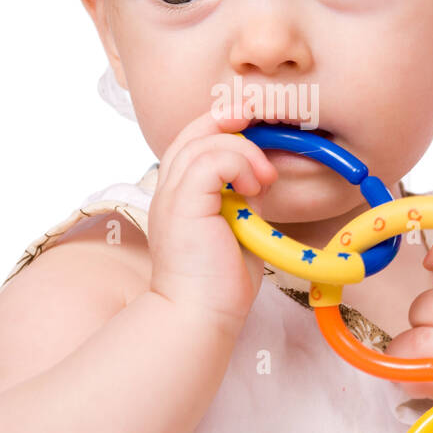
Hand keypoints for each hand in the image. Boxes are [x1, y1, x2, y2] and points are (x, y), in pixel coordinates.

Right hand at [147, 109, 278, 334]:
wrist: (201, 316)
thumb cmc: (220, 283)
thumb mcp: (239, 226)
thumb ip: (244, 197)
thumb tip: (262, 175)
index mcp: (180, 194)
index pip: (194, 141)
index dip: (223, 125)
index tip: (256, 126)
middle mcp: (169, 189)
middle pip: (193, 131)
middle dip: (230, 117)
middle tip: (261, 123)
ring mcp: (172, 195)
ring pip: (204, 142)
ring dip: (244, 150)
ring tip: (264, 179)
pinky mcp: (183, 204)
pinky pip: (210, 161)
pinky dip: (239, 164)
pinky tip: (255, 188)